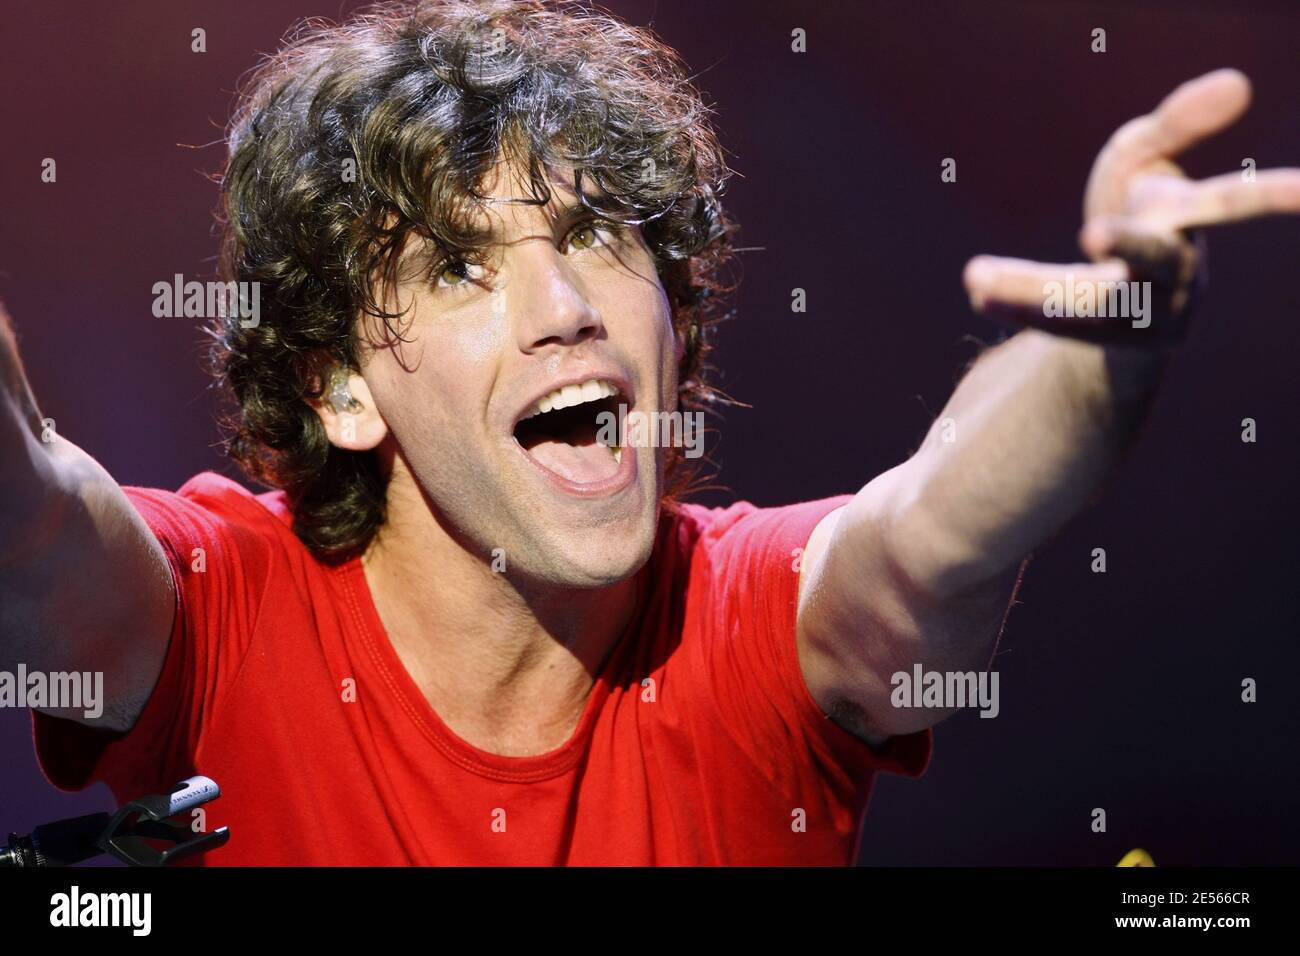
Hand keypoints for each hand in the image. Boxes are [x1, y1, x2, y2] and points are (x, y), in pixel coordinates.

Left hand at [963, 69, 1299, 342]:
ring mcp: (1134, 316)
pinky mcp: (1094, 338)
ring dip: (1033, 292)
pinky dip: (1014, 305)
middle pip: (1151, 263)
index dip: (1244, 199)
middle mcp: (1170, 277)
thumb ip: (1178, 125)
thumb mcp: (1149, 160)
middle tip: (1093, 231)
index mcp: (1189, 223)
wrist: (1126, 292)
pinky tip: (977, 292)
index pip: (1223, 204)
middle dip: (1130, 246)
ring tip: (977, 280)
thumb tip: (1238, 82)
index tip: (1157, 200)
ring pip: (1087, 305)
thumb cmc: (1142, 211)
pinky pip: (1054, 324)